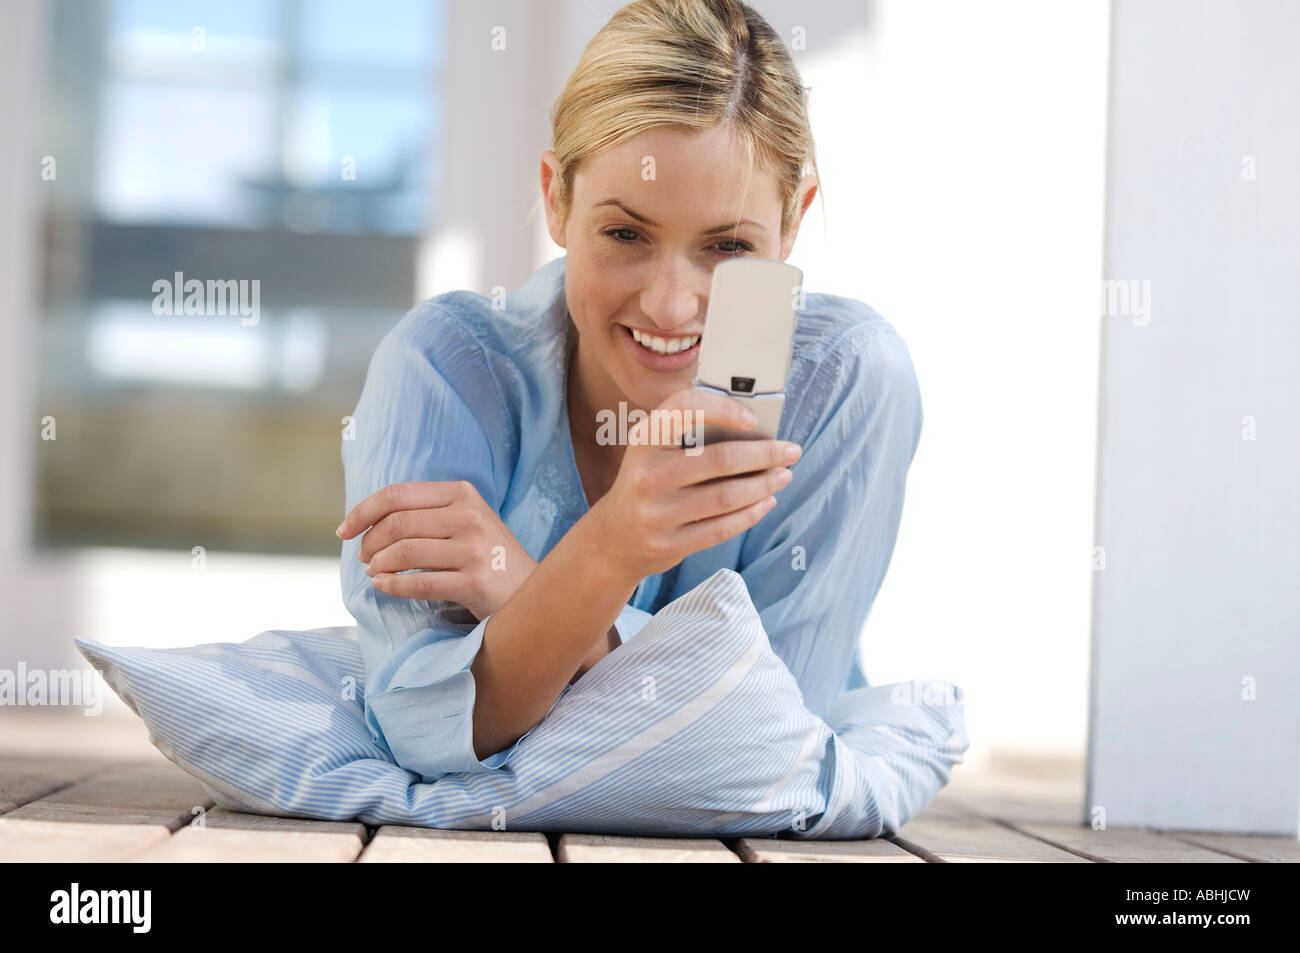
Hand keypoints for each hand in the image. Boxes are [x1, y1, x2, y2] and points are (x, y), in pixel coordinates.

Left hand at [336, 480, 536, 620]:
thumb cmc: (488, 558)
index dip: (362, 512)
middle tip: (364, 558)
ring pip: (404, 552)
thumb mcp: (465, 522)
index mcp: (463, 494)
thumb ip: (427, 513)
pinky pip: (420, 583)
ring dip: (378, 565)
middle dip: (369, 542)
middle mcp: (470, 516)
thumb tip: (369, 519)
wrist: (531, 593)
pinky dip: (393, 586)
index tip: (344, 530)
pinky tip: (384, 587)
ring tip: (374, 573)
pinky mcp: (476, 582)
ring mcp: (475, 549)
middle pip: (397, 523)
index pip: (398, 495)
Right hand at [583, 387, 801, 581]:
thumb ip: (690, 436)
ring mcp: (656, 513)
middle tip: (791, 451)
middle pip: (719, 459)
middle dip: (764, 454)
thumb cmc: (649, 483)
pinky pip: (721, 528)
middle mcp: (647, 475)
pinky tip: (766, 501)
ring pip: (725, 497)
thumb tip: (755, 430)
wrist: (613, 539)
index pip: (684, 408)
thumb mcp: (653, 452)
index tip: (753, 418)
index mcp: (644, 440)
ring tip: (783, 476)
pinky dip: (751, 513)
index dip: (722, 408)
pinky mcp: (669, 544)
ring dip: (763, 485)